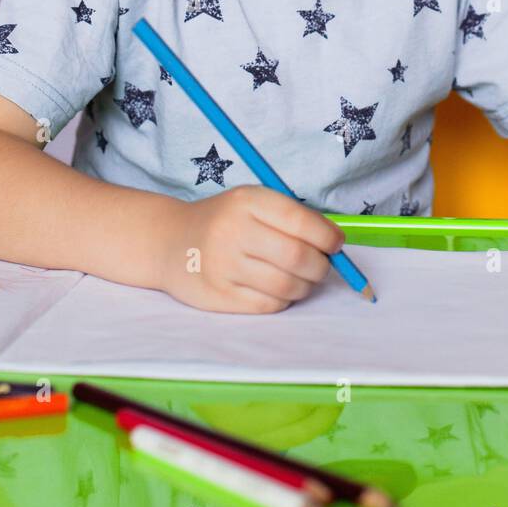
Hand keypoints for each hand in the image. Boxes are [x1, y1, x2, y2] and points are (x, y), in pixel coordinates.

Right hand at [157, 185, 345, 313]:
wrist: (171, 242)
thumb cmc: (225, 221)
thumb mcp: (252, 203)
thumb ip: (292, 218)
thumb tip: (336, 243)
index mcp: (247, 201)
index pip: (300, 221)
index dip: (327, 236)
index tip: (336, 244)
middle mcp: (233, 231)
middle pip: (297, 257)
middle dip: (321, 266)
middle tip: (322, 266)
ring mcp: (224, 266)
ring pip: (287, 286)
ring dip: (305, 286)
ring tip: (301, 278)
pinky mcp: (219, 296)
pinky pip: (269, 305)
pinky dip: (283, 299)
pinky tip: (277, 288)